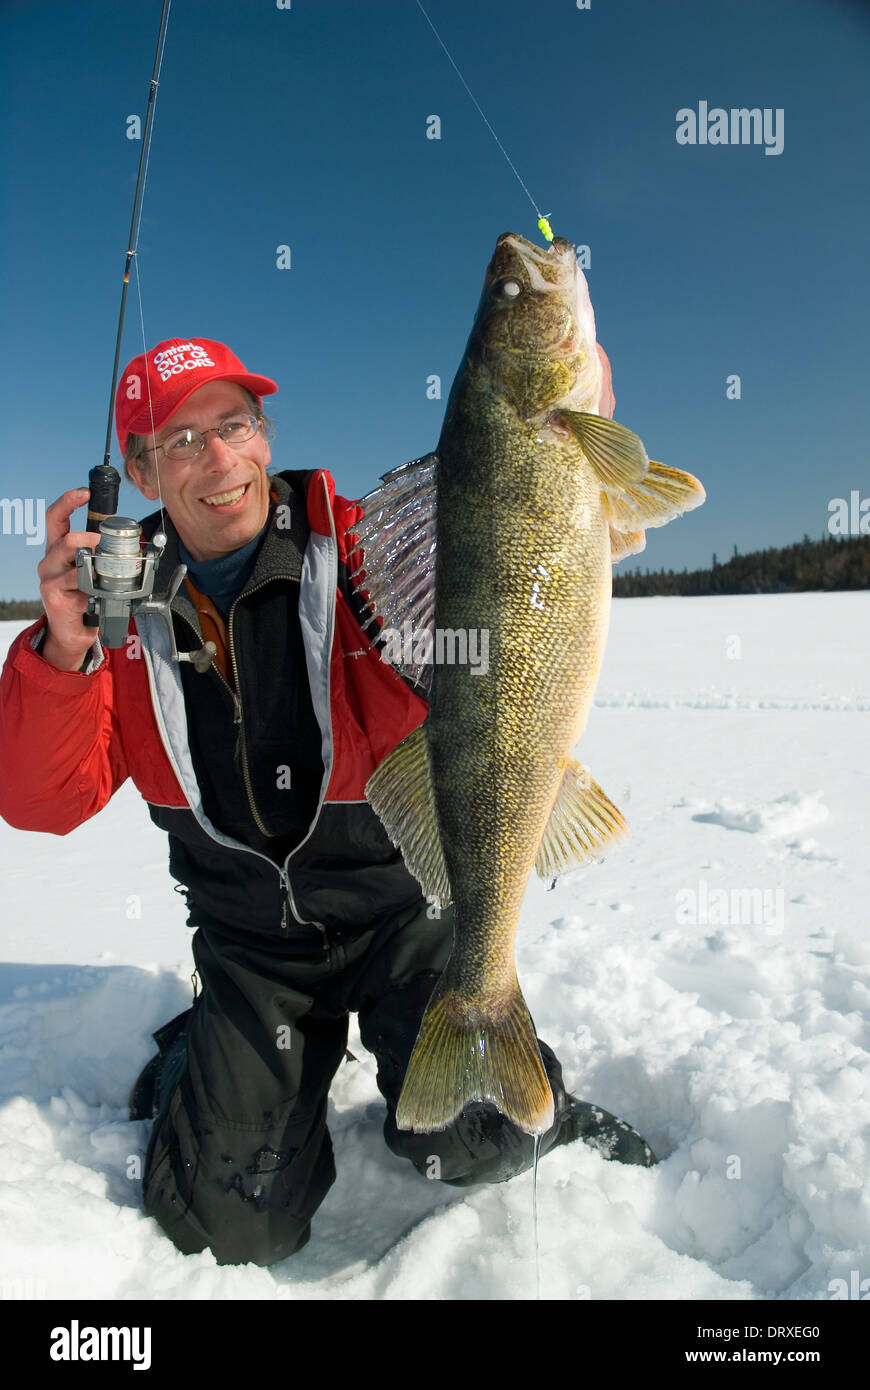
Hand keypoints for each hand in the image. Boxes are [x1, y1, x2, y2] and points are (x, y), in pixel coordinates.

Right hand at [37, 489, 102, 670]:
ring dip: (98, 568)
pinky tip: (98, 600)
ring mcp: (49, 579)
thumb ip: (104, 554)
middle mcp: (49, 560)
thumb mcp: (93, 571)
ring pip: (77, 563)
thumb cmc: (85, 597)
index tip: (85, 492)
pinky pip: (81, 589)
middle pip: (69, 540)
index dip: (68, 501)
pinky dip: (96, 593)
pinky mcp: (54, 596)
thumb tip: (137, 539)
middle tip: (110, 548)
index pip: (55, 517)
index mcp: (58, 548)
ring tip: (107, 576)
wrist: (72, 631)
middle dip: (94, 540)